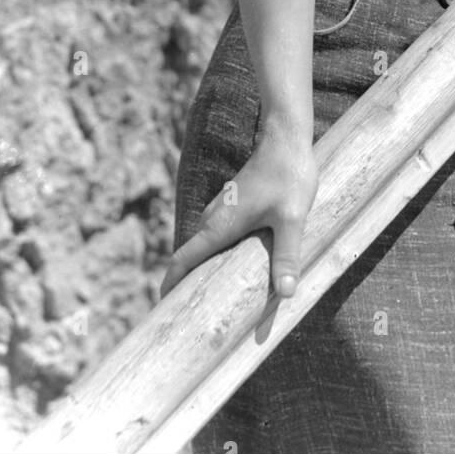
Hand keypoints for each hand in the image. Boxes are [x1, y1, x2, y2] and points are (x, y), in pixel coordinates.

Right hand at [161, 124, 317, 300]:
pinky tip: (235, 265)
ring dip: (203, 268)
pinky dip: (218, 254)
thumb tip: (285, 293)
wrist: (285, 137)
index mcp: (220, 225)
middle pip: (191, 256)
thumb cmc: (288, 175)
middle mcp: (214, 217)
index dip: (170, 285)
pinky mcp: (234, 204)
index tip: (162, 309)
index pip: (183, 260)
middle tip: (188, 315)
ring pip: (205, 244)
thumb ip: (286, 255)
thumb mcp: (291, 219)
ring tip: (210, 298)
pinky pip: (218, 235)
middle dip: (186, 284)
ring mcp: (223, 209)